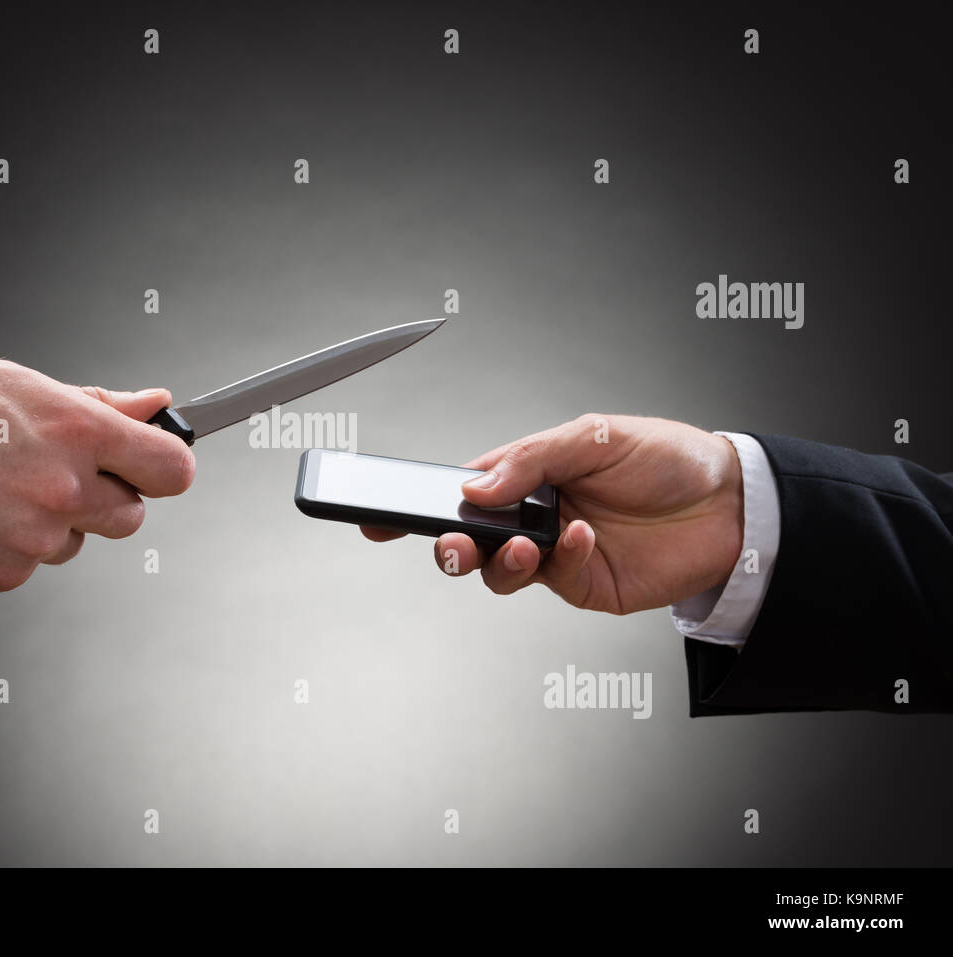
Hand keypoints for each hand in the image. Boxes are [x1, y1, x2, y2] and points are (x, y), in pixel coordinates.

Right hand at [0, 359, 194, 595]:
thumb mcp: (24, 384)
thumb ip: (100, 404)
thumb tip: (156, 406)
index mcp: (78, 434)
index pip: (172, 469)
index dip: (168, 467)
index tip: (158, 465)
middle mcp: (63, 491)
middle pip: (132, 516)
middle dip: (107, 497)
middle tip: (60, 474)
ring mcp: (34, 540)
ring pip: (77, 542)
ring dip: (56, 523)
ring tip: (2, 489)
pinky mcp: (4, 576)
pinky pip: (33, 567)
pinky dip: (14, 547)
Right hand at [361, 414, 743, 613]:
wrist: (731, 502)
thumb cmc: (664, 458)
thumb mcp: (594, 436)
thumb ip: (529, 460)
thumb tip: (474, 488)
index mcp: (524, 475)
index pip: (456, 491)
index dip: (413, 505)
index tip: (374, 515)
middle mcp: (530, 517)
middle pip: (465, 540)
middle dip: (445, 547)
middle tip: (449, 546)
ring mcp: (553, 555)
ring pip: (497, 571)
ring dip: (499, 560)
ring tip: (526, 544)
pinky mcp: (582, 584)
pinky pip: (551, 579)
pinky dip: (560, 559)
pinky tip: (583, 537)